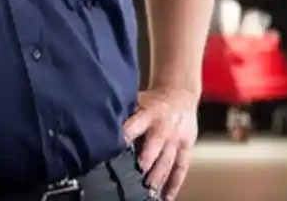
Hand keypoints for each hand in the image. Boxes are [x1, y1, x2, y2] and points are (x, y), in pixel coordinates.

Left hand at [122, 86, 198, 200]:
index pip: (135, 125)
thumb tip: (99, 124)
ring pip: (167, 161)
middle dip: (145, 161)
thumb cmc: (152, 101)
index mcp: (148, 113)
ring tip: (149, 192)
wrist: (181, 95)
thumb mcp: (137, 100)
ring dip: (158, 177)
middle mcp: (163, 128)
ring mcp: (176, 139)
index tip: (114, 147)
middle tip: (136, 174)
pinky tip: (166, 197)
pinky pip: (181, 168)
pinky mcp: (186, 148)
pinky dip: (174, 184)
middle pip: (154, 147)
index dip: (126, 135)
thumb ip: (124, 114)